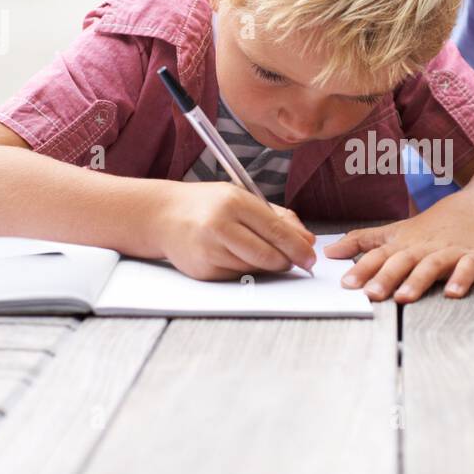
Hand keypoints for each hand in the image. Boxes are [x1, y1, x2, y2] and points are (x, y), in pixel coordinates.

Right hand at [150, 181, 315, 280]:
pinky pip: (238, 276)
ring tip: (260, 252)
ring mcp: (209, 250)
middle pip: (268, 255)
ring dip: (266, 266)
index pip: (276, 231)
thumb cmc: (207, 205)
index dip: (298, 248)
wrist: (162, 215)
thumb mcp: (241, 198)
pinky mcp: (203, 270)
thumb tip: (307, 241)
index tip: (310, 257)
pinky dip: (246, 270)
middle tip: (295, 261)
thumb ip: (277, 217)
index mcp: (234, 202)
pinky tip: (236, 256)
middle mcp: (220, 225)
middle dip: (287, 262)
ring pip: (255, 269)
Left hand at [323, 206, 473, 301]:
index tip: (346, 284)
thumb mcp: (392, 233)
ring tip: (404, 298)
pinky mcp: (472, 258)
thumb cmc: (427, 230)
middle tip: (371, 294)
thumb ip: (360, 242)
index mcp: (402, 245)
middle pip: (402, 262)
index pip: (378, 256)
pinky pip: (467, 269)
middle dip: (386, 277)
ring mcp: (448, 252)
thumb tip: (328, 252)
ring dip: (417, 281)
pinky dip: (461, 280)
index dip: (362, 269)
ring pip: (431, 266)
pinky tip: (453, 293)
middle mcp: (423, 248)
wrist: (472, 211)